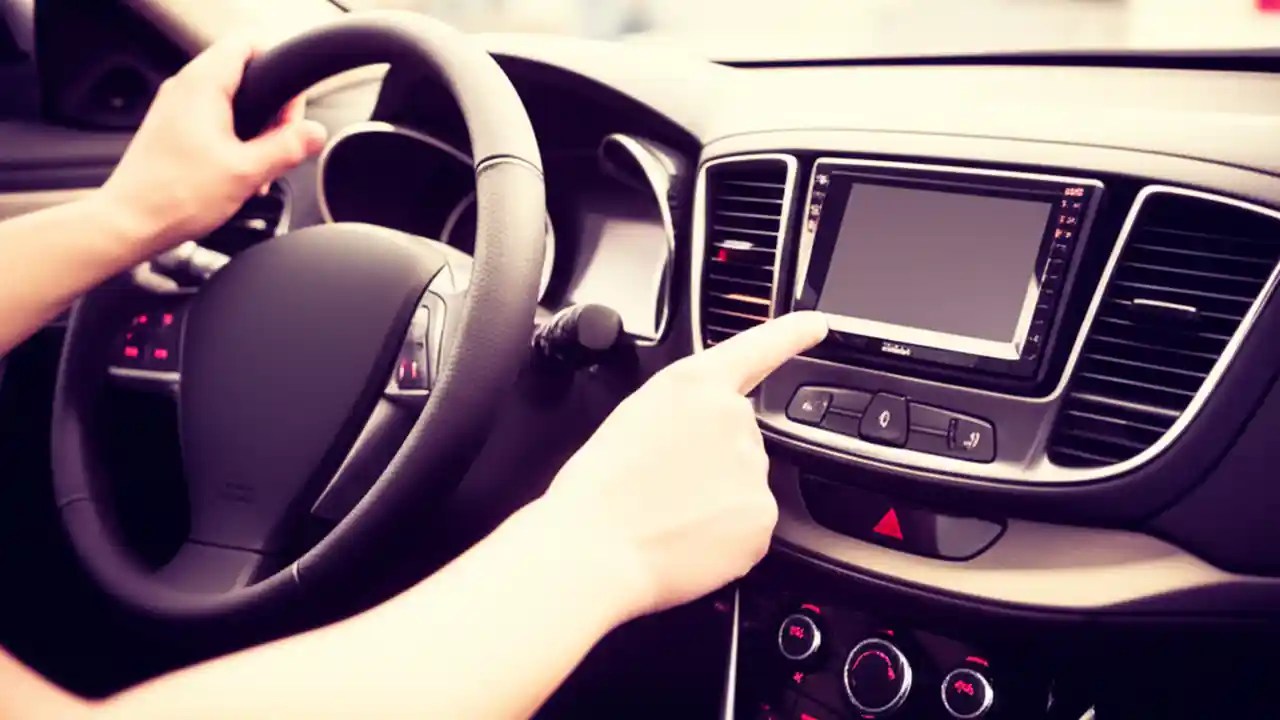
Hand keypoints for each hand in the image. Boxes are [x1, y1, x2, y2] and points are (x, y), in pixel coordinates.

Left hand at [96, 38, 327, 259]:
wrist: (131, 223)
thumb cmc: (174, 197)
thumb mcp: (246, 172)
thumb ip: (286, 147)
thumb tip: (315, 132)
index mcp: (203, 85)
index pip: (250, 44)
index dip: (279, 72)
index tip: (288, 113)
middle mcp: (185, 88)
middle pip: (246, 73)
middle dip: (271, 109)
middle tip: (276, 144)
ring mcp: (176, 107)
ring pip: (232, 99)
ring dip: (254, 129)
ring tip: (256, 165)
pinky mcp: (172, 128)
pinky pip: (214, 119)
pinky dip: (233, 139)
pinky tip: (238, 171)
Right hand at [542, 312, 827, 620]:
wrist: (595, 547)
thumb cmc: (599, 488)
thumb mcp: (636, 420)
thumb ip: (683, 414)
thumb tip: (700, 444)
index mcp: (695, 385)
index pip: (757, 348)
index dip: (791, 334)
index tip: (817, 324)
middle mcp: (734, 417)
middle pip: (740, 437)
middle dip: (713, 462)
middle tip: (664, 486)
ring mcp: (753, 467)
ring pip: (743, 483)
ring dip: (716, 499)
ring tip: (668, 514)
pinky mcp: (762, 516)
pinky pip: (748, 525)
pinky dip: (723, 538)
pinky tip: (686, 540)